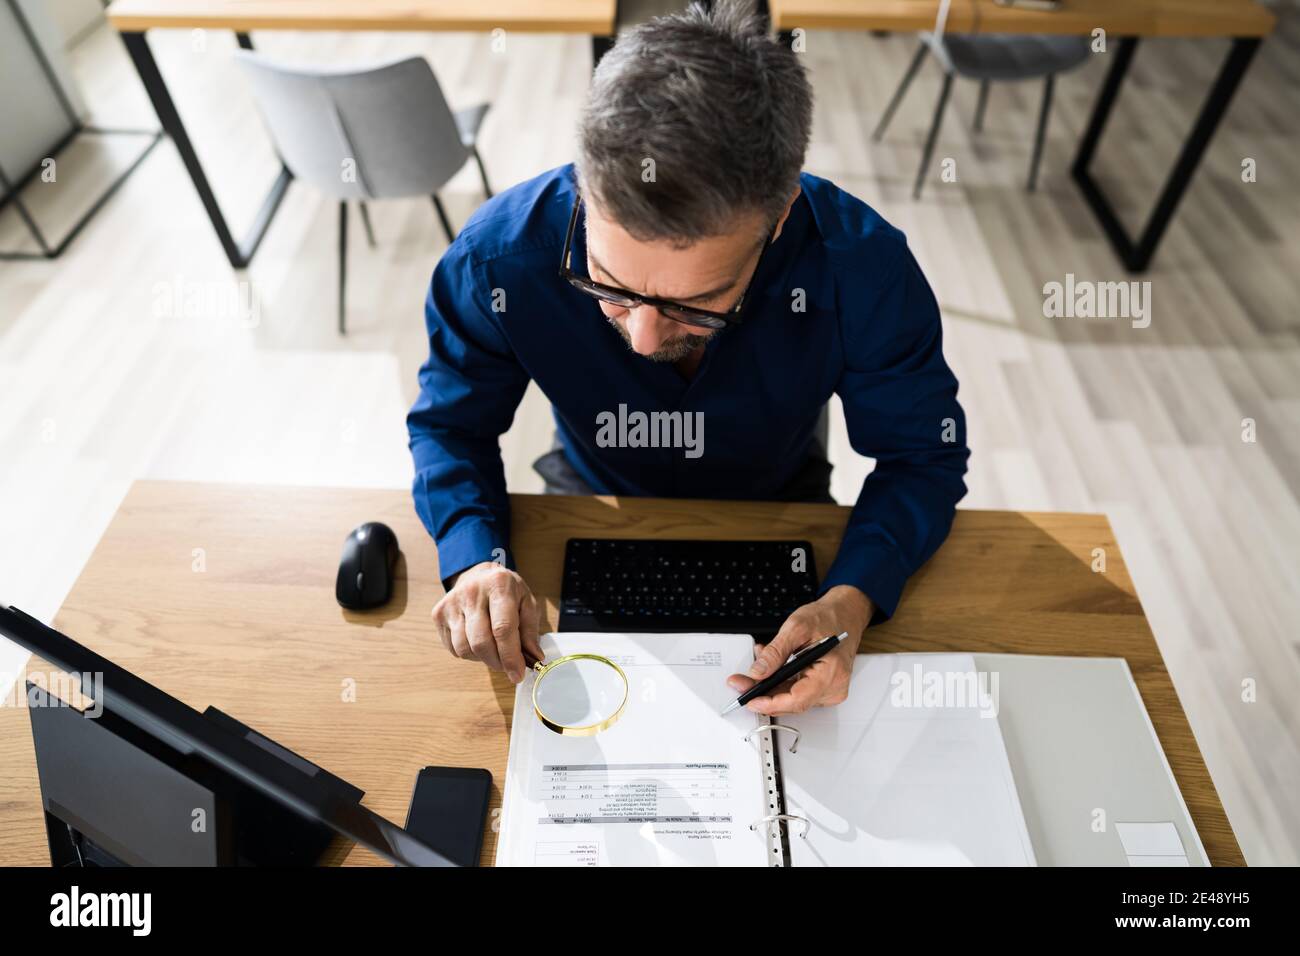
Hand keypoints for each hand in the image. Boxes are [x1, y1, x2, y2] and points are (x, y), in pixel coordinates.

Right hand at [432, 561, 541, 682]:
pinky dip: (469, 653)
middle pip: (481, 642)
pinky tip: (478, 641)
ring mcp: (451, 603)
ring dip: (482, 659)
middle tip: (508, 667)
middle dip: (497, 662)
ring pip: (464, 648)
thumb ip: (531, 631)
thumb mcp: (527, 603)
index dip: (510, 657)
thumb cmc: (506, 591)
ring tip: (494, 650)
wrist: (478, 574)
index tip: (518, 674)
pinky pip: (453, 648)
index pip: (503, 628)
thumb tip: (534, 659)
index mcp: (498, 585)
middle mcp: (471, 592)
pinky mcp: (438, 614)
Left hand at [725, 585, 872, 715]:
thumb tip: (757, 672)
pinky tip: (772, 668)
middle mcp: (834, 686)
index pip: (798, 700)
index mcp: (831, 672)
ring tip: (758, 666)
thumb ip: (775, 652)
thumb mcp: (796, 627)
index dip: (771, 703)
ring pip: (793, 699)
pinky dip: (782, 683)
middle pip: (793, 702)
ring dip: (771, 686)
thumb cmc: (827, 618)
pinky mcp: (824, 689)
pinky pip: (798, 693)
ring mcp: (830, 690)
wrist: (844, 614)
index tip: (750, 700)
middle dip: (764, 694)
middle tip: (741, 683)